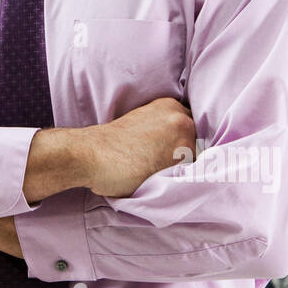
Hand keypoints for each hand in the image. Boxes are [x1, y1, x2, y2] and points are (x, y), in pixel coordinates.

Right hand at [79, 97, 195, 198]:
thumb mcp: (140, 124)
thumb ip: (160, 131)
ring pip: (196, 161)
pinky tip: (160, 182)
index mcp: (169, 105)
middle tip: (161, 166)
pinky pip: (190, 176)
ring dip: (182, 170)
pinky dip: (179, 182)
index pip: (190, 126)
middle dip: (184, 155)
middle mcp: (181, 118)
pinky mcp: (181, 163)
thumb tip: (173, 149)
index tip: (168, 153)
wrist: (90, 154)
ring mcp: (184, 140)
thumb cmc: (107, 144)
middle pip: (197, 143)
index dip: (180, 142)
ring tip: (156, 175)